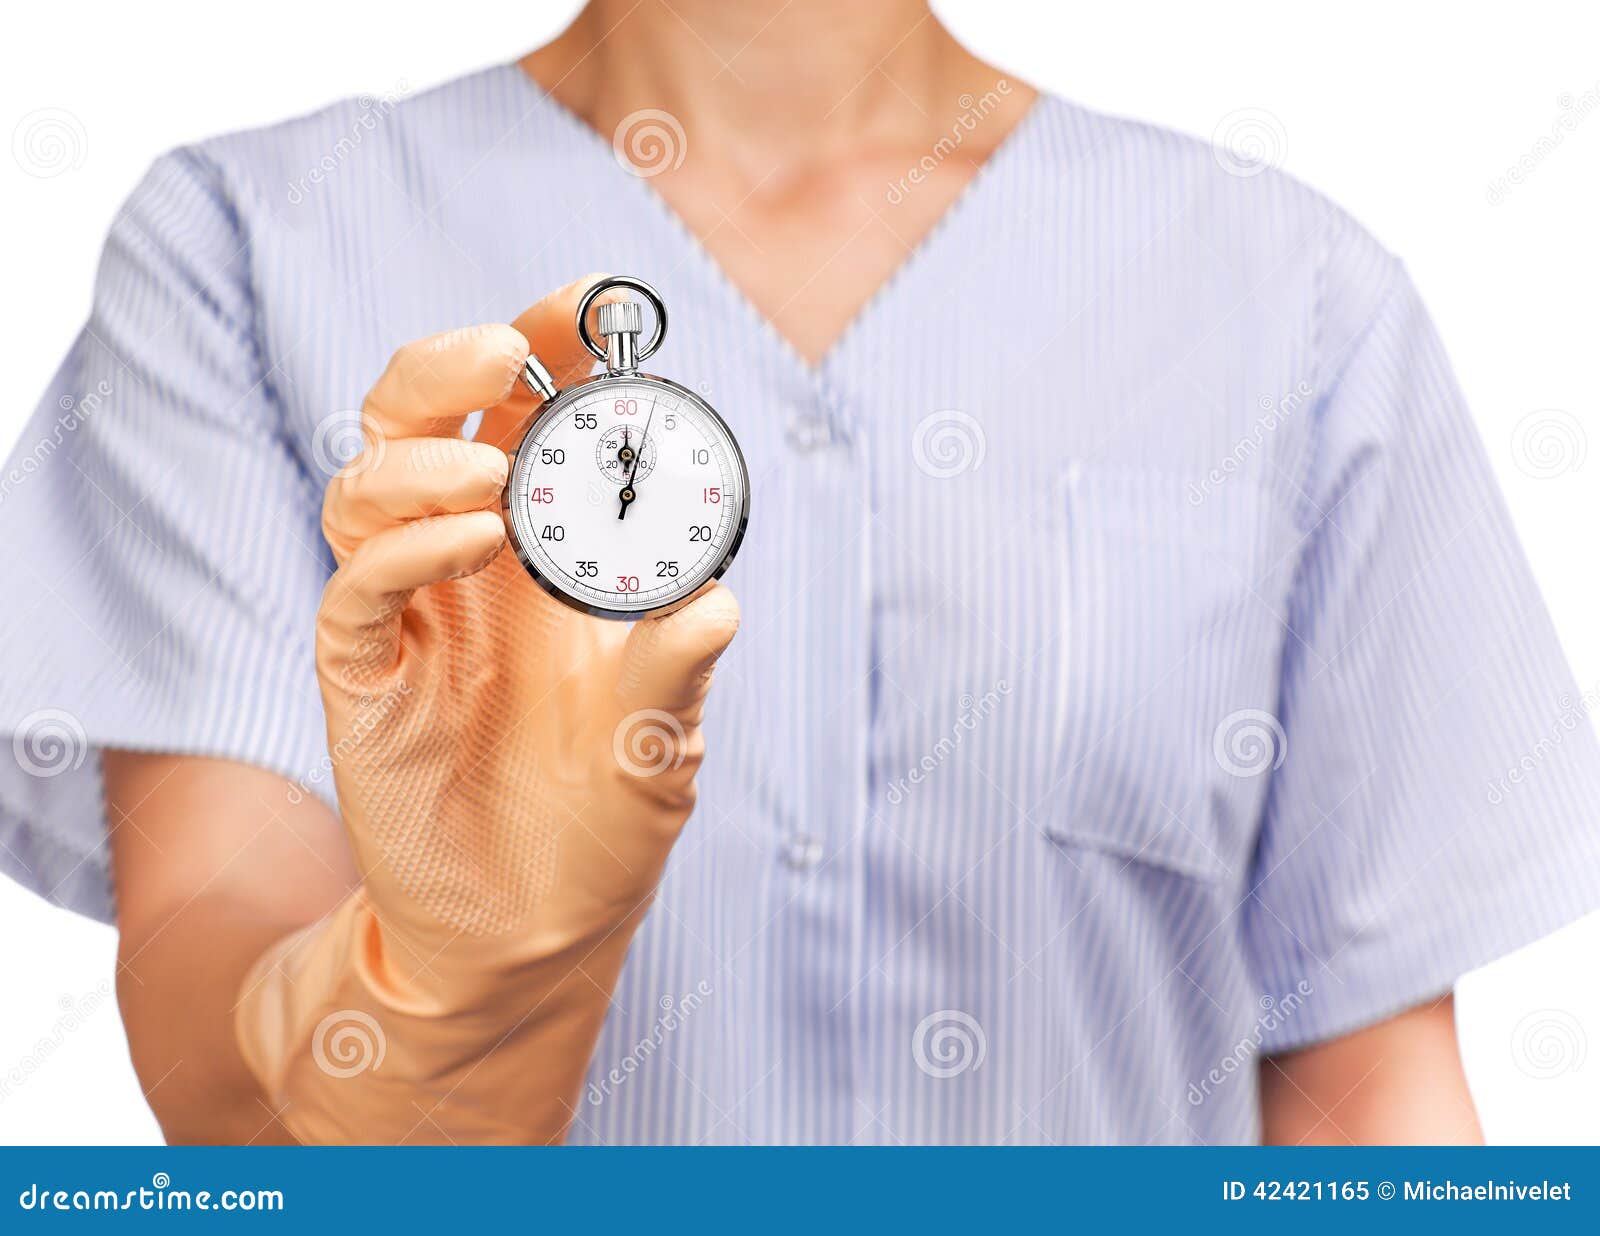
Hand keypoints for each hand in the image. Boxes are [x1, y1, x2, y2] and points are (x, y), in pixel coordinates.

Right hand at [315, 275, 739, 967]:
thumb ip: (675, 671)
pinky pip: (358, 589)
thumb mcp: (660, 743)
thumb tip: (717, 604)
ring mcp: (408, 619)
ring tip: (491, 474)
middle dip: (452, 363)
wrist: (528, 936)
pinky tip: (466, 540)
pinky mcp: (362, 679)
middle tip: (503, 344)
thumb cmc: (601, 824)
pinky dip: (403, 549)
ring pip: (368, 487)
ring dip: (423, 457)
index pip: (527, 420)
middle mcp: (467, 569)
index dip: (549, 352)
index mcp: (543, 558)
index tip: (597, 304)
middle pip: (422, 420)